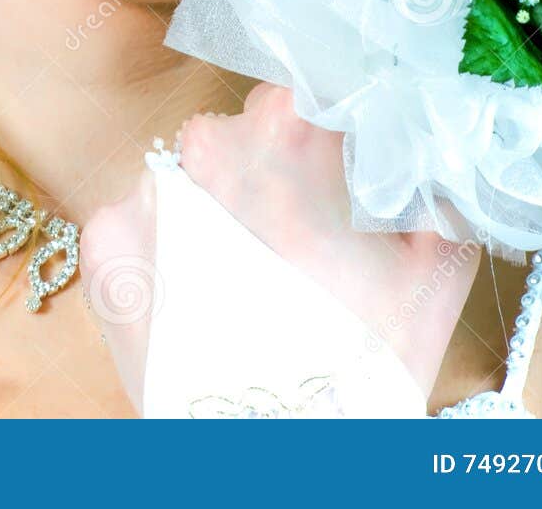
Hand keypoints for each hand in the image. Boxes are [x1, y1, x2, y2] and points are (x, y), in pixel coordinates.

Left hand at [81, 82, 481, 414]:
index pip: (299, 96)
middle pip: (236, 135)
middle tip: (292, 240)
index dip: (317, 137)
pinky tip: (201, 295)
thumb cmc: (369, 358)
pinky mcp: (105, 240)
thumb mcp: (435, 262)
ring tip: (246, 279)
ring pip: (185, 180)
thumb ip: (436, 182)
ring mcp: (147, 190)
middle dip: (263, 175)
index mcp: (290, 125)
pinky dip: (164, 250)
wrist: (284, 446)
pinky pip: (138, 223)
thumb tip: (434, 132)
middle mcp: (206, 141)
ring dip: (212, 212)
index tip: (328, 176)